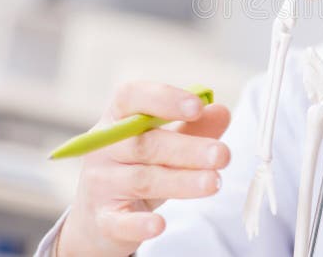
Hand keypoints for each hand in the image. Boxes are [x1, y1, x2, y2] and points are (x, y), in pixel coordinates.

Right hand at [57, 82, 231, 256]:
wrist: (100, 215)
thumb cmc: (140, 167)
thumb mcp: (167, 142)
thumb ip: (194, 125)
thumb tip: (220, 110)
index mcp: (117, 118)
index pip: (132, 98)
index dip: (165, 99)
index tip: (198, 106)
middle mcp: (104, 148)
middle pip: (145, 144)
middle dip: (187, 148)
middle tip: (222, 154)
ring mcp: (101, 184)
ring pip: (143, 180)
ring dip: (182, 181)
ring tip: (214, 182)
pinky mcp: (103, 219)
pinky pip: (120, 221)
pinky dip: (139, 223)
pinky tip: (160, 225)